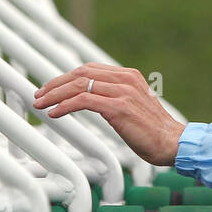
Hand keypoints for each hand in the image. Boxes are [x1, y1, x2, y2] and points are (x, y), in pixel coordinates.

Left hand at [33, 63, 184, 166]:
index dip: (66, 77)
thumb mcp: (134, 106)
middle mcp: (125, 79)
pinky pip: (83, 101)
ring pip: (78, 85)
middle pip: (80, 73)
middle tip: (39, 94)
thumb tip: (93, 101)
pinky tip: (55, 113)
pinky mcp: (118, 107)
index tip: (51, 88)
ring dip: (55, 94)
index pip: (89, 69)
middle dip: (55, 84)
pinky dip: (65, 106)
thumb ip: (116, 98)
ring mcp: (122, 92)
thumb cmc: (153, 131)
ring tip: (41, 104)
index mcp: (128, 76)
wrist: (172, 142)